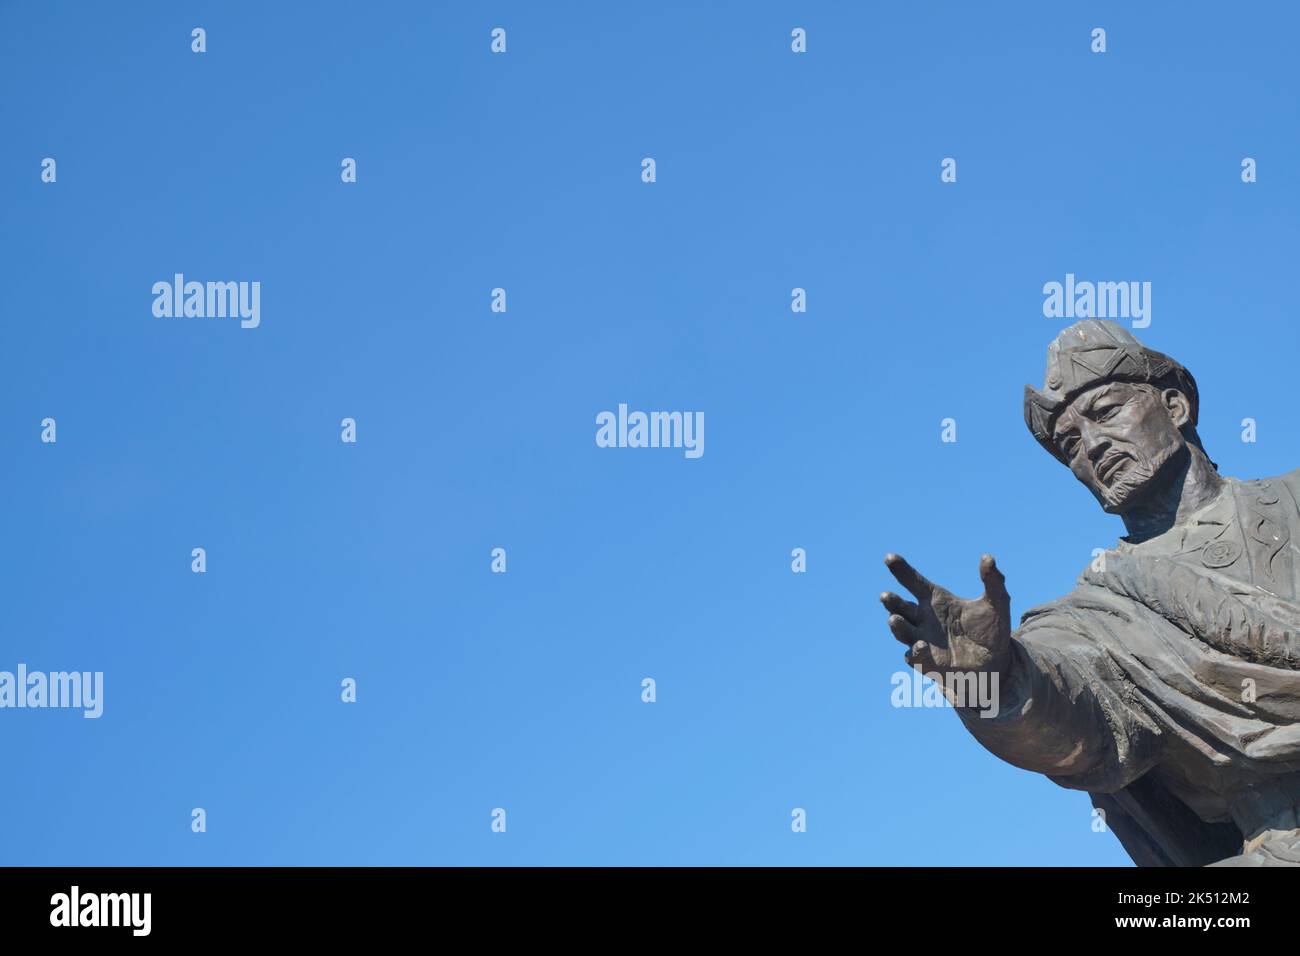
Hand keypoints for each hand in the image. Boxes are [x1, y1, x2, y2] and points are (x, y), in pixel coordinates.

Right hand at [880, 553, 1011, 679]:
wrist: (996, 663)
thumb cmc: (991, 629)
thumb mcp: (996, 603)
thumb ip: (992, 581)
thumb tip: (988, 558)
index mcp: (935, 600)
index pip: (913, 582)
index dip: (901, 570)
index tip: (889, 557)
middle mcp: (923, 619)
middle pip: (900, 607)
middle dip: (891, 602)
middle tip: (885, 596)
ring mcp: (922, 640)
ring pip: (902, 631)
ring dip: (897, 626)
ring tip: (894, 619)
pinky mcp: (927, 662)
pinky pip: (914, 656)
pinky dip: (915, 651)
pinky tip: (920, 646)